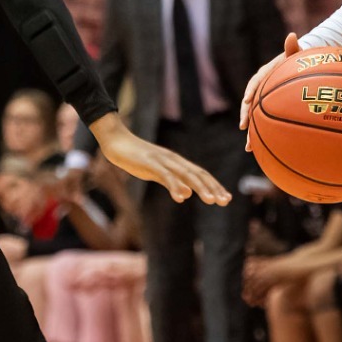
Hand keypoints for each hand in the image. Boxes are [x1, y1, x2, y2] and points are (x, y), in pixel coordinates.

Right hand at [90, 114, 231, 205]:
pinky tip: (181, 197)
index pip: (200, 174)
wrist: (115, 140)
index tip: (226, 198)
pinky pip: (165, 175)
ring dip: (200, 187)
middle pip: (197, 174)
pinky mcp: (149, 162)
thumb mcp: (156, 173)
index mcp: (176, 162)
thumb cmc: (135, 157)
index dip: (214, 186)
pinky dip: (174, 185)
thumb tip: (187, 193)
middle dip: (213, 188)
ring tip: (211, 200)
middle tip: (225, 201)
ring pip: (185, 174)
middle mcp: (173, 160)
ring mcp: (162, 160)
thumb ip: (172, 182)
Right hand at [238, 33, 300, 141]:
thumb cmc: (298, 60)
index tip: (247, 101)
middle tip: (244, 127)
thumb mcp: (296, 53)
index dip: (250, 92)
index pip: (254, 83)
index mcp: (264, 75)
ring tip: (249, 148)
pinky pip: (266, 123)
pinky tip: (264, 151)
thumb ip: (292, 48)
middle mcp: (261, 89)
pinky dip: (264, 136)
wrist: (300, 68)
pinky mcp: (271, 110)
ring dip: (252, 133)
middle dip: (247, 117)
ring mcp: (265, 101)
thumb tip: (292, 36)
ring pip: (256, 117)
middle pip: (251, 104)